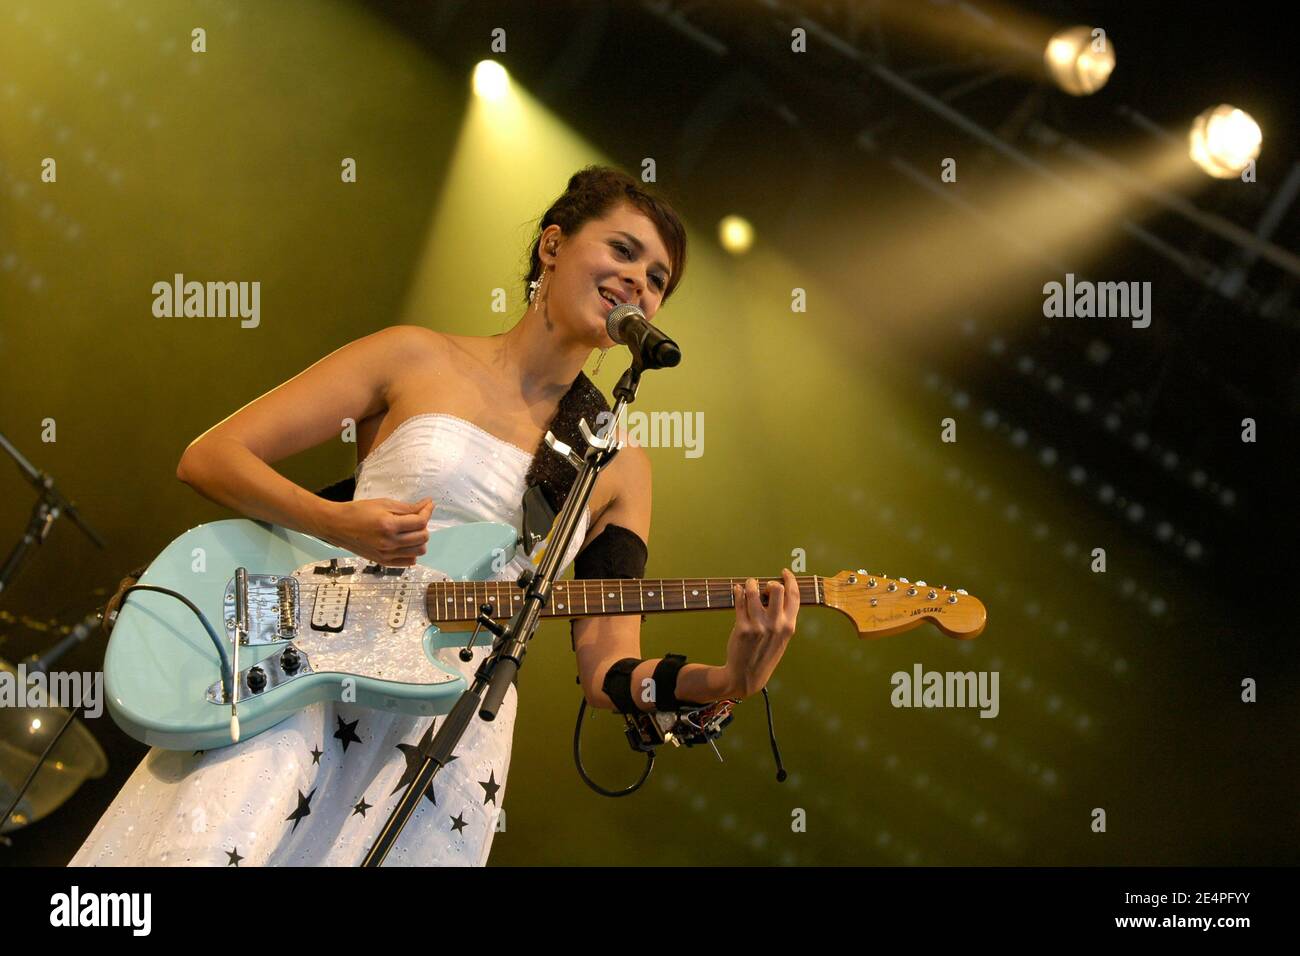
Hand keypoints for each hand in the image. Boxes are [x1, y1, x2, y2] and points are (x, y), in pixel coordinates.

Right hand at [320, 496, 432, 566]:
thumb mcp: (384, 503)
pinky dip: (412, 552)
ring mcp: (386, 555)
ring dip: (420, 540)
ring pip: (419, 551)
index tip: (427, 505)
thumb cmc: (358, 511)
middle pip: (423, 538)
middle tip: (416, 518)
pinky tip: (405, 542)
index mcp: (389, 526)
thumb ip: (407, 507)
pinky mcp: (383, 562)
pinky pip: (408, 562)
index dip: (427, 511)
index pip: (420, 522)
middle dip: (424, 526)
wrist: (337, 525)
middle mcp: (389, 543)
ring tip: (410, 531)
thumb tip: (426, 505)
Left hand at [722, 568, 799, 697]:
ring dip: (751, 584)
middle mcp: (776, 625)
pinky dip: (738, 591)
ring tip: (748, 585)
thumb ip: (783, 618)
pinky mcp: (742, 628)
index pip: (794, 595)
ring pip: (754, 591)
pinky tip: (738, 590)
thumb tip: (778, 591)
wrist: (746, 676)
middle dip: (769, 583)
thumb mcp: (782, 639)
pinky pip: (740, 600)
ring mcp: (758, 626)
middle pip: (776, 588)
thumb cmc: (765, 654)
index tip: (784, 572)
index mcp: (789, 626)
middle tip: (763, 587)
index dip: (790, 579)